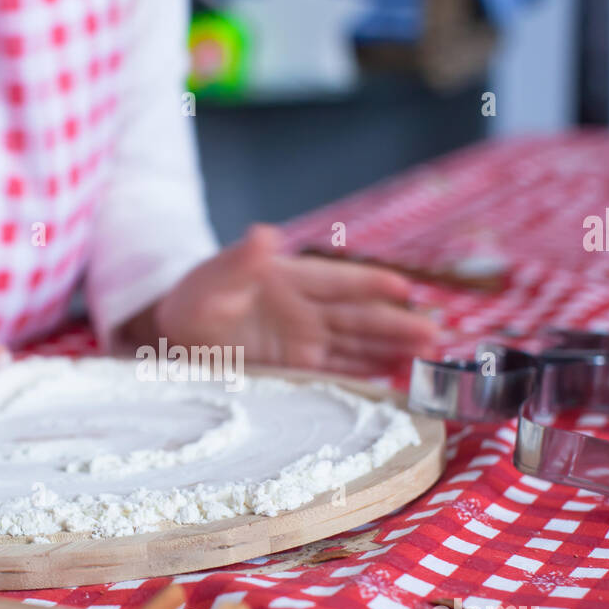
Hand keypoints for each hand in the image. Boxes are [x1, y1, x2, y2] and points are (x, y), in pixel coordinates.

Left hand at [149, 224, 437, 375]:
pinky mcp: (295, 368)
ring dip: (390, 348)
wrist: (173, 336)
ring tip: (427, 354)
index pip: (337, 282)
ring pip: (355, 344)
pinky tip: (394, 374)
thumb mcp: (211, 279)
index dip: (371, 284)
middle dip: (395, 324)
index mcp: (290, 280)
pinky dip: (365, 372)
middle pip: (357, 316)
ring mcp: (302, 340)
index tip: (404, 288)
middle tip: (434, 333)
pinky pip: (337, 370)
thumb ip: (240, 261)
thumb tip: (266, 234)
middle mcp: (304, 310)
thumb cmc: (193, 299)